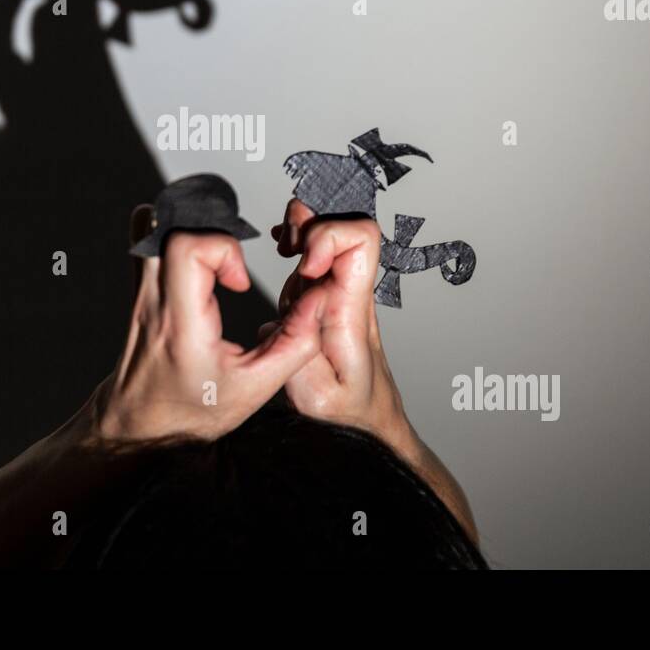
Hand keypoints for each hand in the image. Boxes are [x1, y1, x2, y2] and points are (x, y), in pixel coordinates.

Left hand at [87, 205, 319, 443]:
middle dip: (212, 231)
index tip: (239, 282)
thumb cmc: (193, 412)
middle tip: (231, 264)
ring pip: (149, 226)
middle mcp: (154, 300)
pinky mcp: (138, 290)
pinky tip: (198, 260)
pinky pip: (143, 239)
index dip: (224, 250)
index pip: (187, 248)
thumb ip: (295, 343)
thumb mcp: (255, 388)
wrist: (141, 428)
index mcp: (182, 323)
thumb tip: (320, 300)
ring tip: (217, 257)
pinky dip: (171, 233)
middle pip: (167, 227)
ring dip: (190, 227)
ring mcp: (140, 292)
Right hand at [267, 199, 411, 447]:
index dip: (328, 236)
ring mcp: (341, 291)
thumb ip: (302, 347)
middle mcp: (351, 293)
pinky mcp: (329, 295)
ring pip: (329, 235)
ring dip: (301, 230)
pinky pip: (318, 252)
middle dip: (308, 225)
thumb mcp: (316, 396)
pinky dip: (298, 240)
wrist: (367, 425)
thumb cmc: (345, 414)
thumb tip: (297, 298)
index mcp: (352, 310)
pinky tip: (285, 248)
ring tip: (282, 246)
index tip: (306, 263)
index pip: (361, 240)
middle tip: (285, 247)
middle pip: (343, 225)